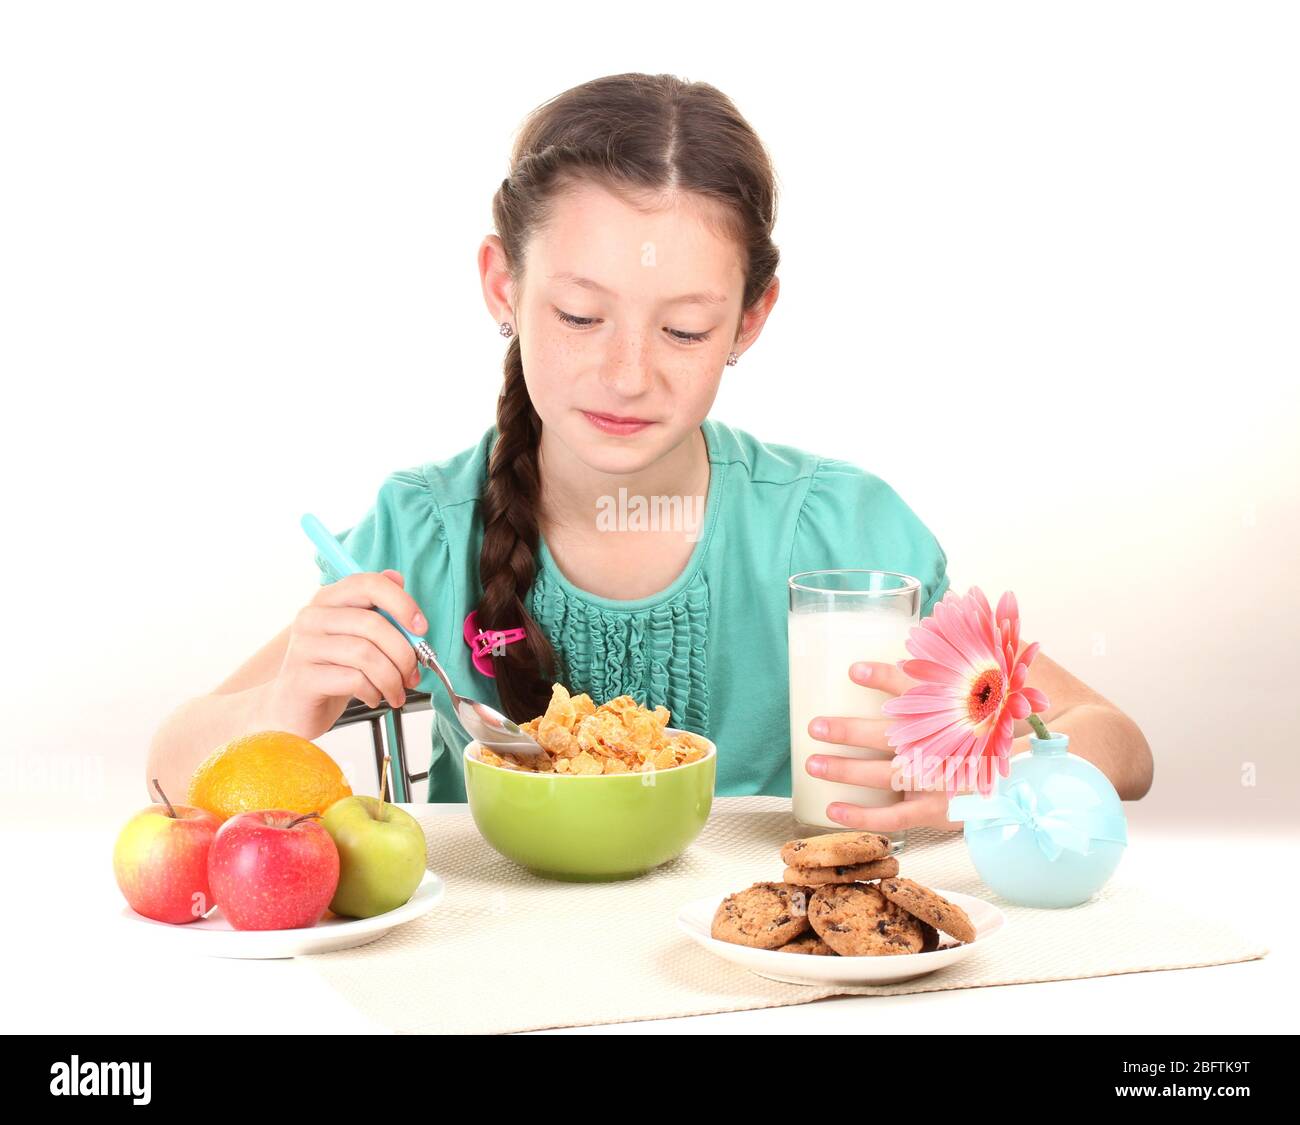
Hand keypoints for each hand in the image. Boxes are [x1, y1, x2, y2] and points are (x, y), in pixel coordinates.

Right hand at [260, 570, 427, 737]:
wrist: (291, 710)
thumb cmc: (331, 671)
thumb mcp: (357, 637)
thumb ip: (377, 610)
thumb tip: (397, 578)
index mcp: (328, 600)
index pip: (368, 584)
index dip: (402, 603)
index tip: (421, 628)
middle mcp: (312, 617)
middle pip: (372, 623)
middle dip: (404, 653)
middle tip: (412, 674)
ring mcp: (305, 647)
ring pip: (366, 654)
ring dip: (392, 678)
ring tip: (396, 692)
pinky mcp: (303, 678)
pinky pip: (353, 679)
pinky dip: (374, 692)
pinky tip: (373, 697)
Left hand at [804, 660, 972, 832]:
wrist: (1021, 778)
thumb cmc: (980, 734)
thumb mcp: (964, 700)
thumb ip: (928, 680)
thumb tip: (883, 662)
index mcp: (950, 714)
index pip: (915, 689)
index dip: (883, 677)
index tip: (853, 671)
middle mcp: (943, 746)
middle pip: (890, 735)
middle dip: (850, 732)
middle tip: (815, 727)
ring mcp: (938, 781)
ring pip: (886, 775)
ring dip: (847, 770)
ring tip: (812, 764)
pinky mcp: (937, 810)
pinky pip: (895, 817)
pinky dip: (863, 815)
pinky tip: (833, 809)